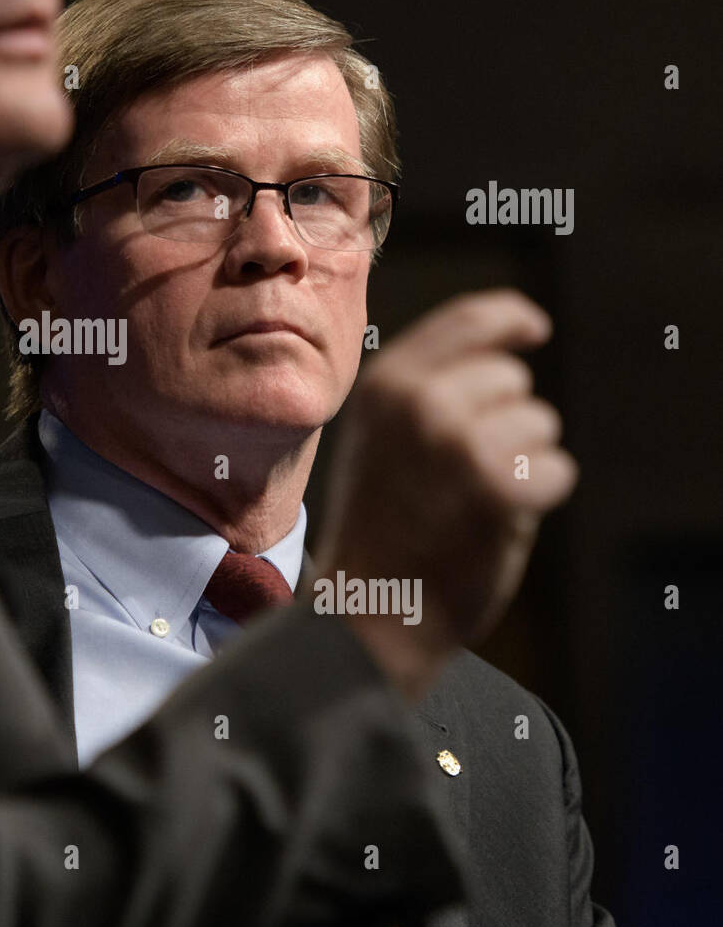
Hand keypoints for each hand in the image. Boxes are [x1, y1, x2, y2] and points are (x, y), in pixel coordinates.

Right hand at [313, 290, 577, 701]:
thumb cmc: (380, 527)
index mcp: (386, 384)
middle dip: (509, 419)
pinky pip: (557, 470)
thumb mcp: (378, 437)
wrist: (370, 609)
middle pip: (511, 377)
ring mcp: (459, 442)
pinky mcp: (499, 487)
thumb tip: (505, 352)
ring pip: (540, 423)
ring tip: (473, 500)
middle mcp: (421, 402)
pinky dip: (540, 497)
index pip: (467, 319)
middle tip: (468, 471)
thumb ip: (425, 390)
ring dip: (525, 460)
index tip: (535, 328)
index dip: (510, 318)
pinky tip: (496, 522)